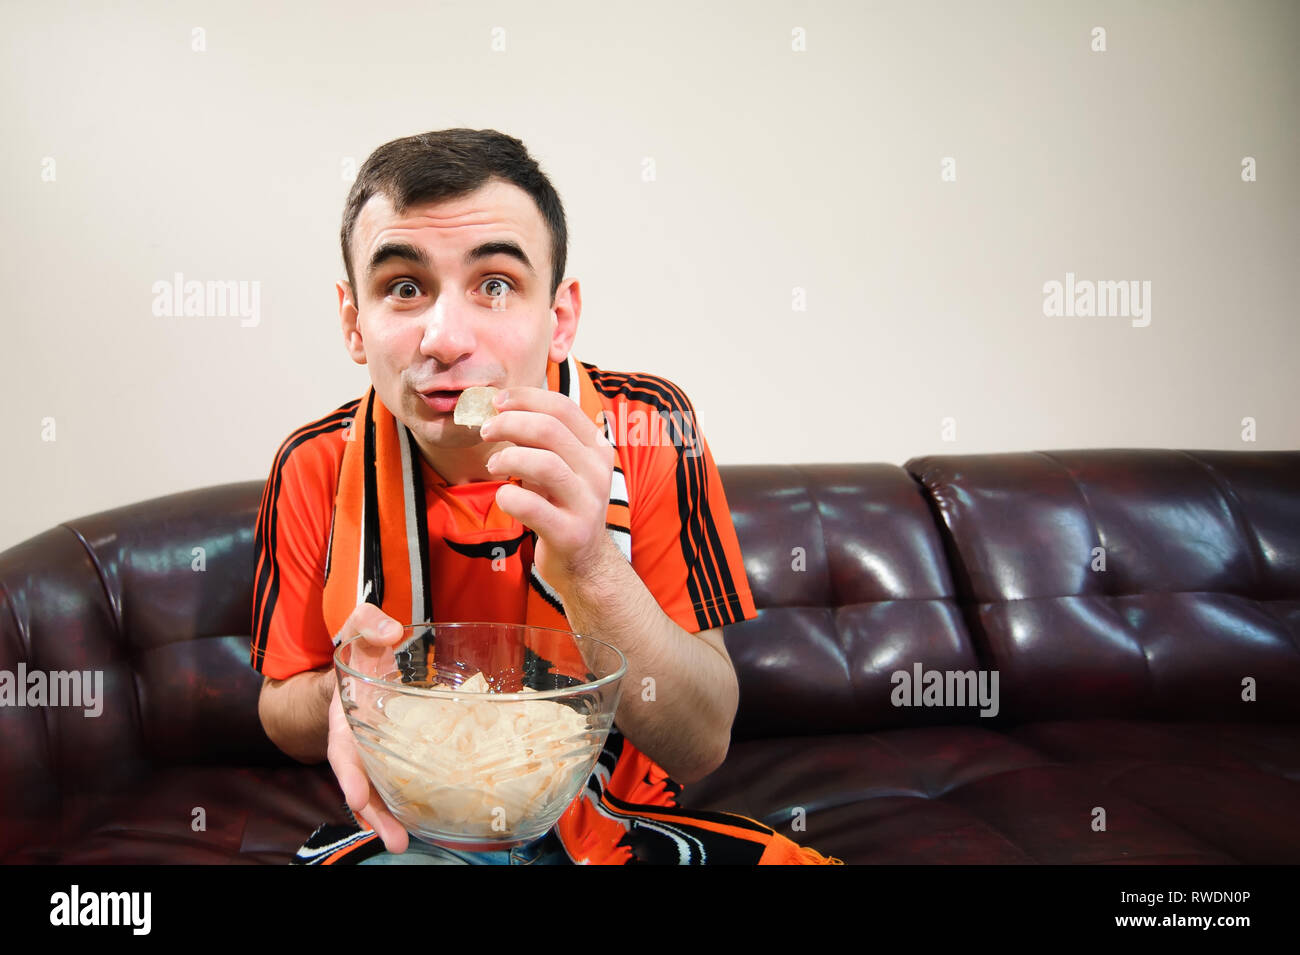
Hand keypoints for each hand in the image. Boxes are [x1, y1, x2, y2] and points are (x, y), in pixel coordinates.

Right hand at [326, 602, 409, 853]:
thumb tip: (390, 632)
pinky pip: (398, 779)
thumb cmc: (360, 644)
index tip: (356, 797)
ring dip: (388, 817)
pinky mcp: (396, 750)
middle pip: (360, 781)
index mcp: (345, 712)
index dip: (349, 773)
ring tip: (403, 843)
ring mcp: (374, 747)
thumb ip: (369, 623)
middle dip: (372, 813)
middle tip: (393, 839)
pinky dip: (404, 801)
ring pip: (377, 789)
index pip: (343, 747)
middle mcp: (357, 737)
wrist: (363, 655)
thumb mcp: (359, 625)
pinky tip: (419, 822)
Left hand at [479, 386, 618, 593]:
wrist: (583, 561)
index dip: (525, 398)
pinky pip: (532, 506)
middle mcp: (597, 471)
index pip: (562, 407)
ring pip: (544, 463)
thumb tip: (501, 407)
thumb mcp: (562, 465)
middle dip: (508, 424)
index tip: (497, 402)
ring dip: (508, 458)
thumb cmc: (563, 505)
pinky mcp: (571, 533)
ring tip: (492, 466)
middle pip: (549, 429)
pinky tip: (504, 497)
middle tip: (485, 432)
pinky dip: (508, 497)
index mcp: (596, 447)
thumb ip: (541, 438)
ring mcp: (587, 503)